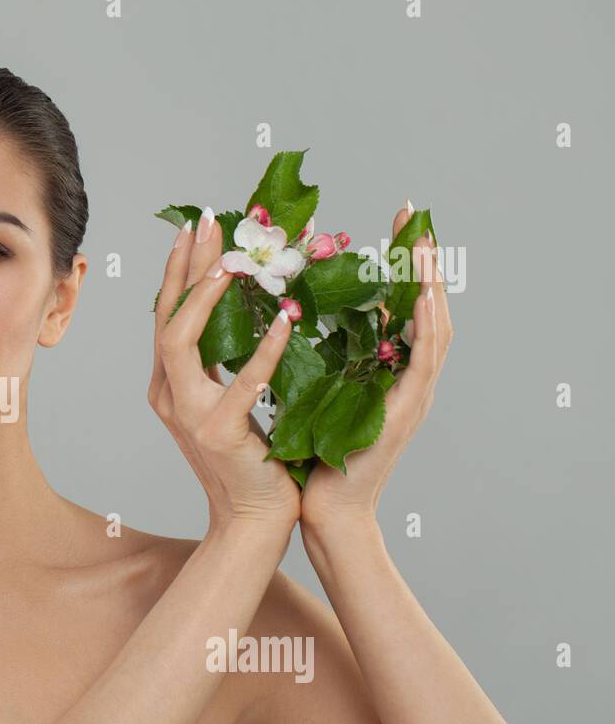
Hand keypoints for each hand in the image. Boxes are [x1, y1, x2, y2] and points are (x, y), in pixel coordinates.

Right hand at [150, 209, 301, 530]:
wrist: (253, 518)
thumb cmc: (252, 461)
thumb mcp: (230, 402)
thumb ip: (226, 364)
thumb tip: (250, 311)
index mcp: (170, 385)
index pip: (168, 315)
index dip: (179, 269)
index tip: (196, 227)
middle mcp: (168, 394)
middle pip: (167, 317)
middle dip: (185, 265)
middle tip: (205, 220)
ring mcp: (188, 414)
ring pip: (182, 342)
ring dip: (206, 297)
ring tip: (232, 261)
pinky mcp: (219, 433)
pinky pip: (241, 382)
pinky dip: (262, 349)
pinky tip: (285, 319)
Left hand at [300, 202, 454, 529]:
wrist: (324, 510)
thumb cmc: (313, 457)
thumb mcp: (313, 392)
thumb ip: (318, 357)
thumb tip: (289, 315)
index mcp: (383, 370)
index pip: (396, 306)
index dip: (397, 266)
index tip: (393, 224)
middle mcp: (404, 377)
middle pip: (422, 306)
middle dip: (419, 259)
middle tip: (412, 213)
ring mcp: (411, 394)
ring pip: (434, 326)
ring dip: (430, 283)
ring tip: (424, 241)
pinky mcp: (406, 411)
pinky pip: (424, 361)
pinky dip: (427, 327)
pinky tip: (424, 298)